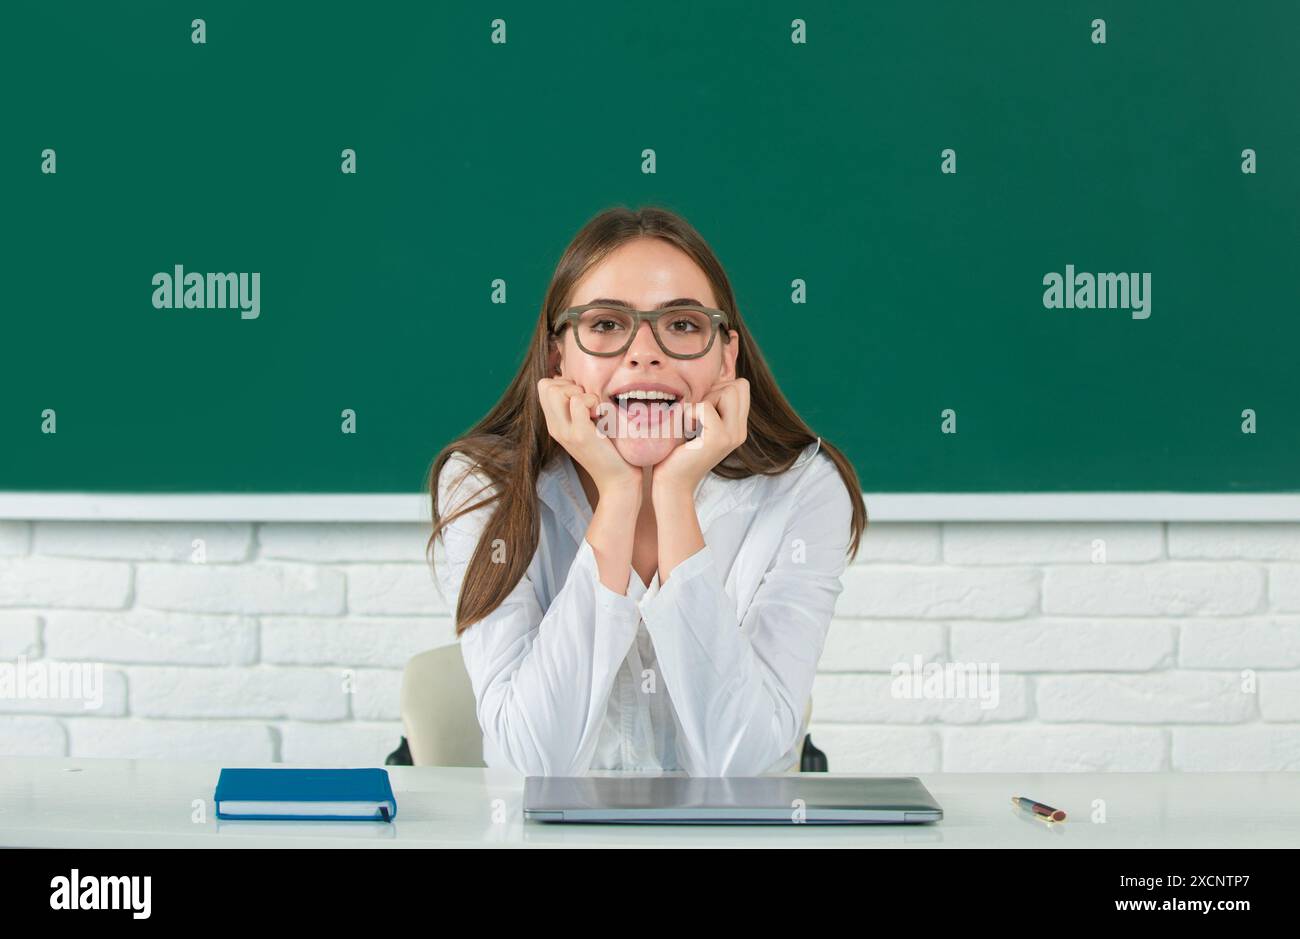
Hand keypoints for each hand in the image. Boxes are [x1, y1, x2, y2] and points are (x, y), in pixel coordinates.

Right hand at [536, 377, 640, 496]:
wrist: (617, 482)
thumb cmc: (609, 451)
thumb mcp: (587, 427)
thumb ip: (578, 408)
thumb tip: (577, 383)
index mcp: (555, 424)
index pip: (544, 387)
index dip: (564, 383)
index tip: (583, 398)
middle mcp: (555, 428)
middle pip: (546, 385)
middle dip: (569, 385)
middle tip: (588, 403)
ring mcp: (566, 432)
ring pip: (557, 391)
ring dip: (580, 392)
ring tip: (594, 409)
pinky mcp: (581, 435)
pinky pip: (578, 402)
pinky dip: (592, 401)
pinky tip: (601, 415)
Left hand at [651, 377, 749, 497]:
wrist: (670, 483)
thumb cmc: (675, 450)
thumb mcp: (696, 422)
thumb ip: (707, 402)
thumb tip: (710, 373)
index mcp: (737, 426)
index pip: (741, 386)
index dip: (718, 388)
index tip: (700, 410)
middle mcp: (740, 431)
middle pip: (738, 385)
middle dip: (712, 393)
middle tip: (694, 419)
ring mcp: (733, 435)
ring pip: (727, 390)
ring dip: (703, 402)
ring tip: (691, 425)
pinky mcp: (719, 438)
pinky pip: (705, 407)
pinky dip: (689, 415)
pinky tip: (685, 433)